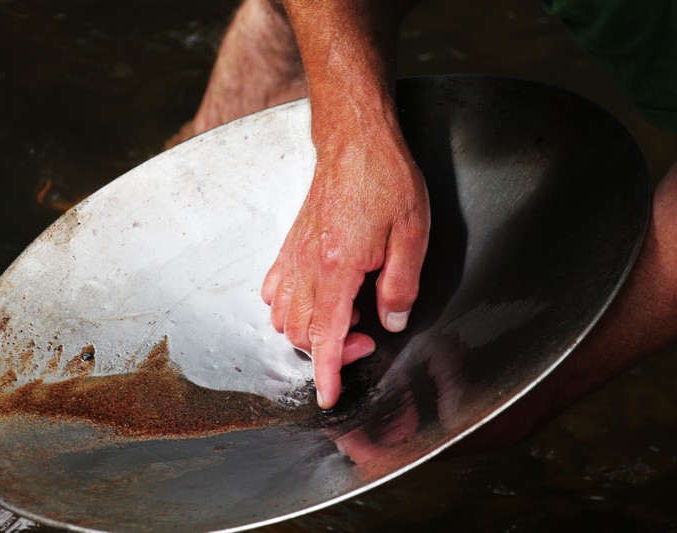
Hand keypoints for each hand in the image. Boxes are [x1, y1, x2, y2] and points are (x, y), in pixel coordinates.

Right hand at [261, 125, 429, 408]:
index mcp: (337, 266)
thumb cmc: (384, 179)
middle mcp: (306, 265)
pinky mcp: (289, 246)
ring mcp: (293, 256)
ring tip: (346, 315)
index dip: (327, 372)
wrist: (354, 142)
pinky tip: (314, 300)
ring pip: (283, 316)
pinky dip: (288, 309)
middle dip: (330, 350)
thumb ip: (401, 285)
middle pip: (301, 332)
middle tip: (366, 336)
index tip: (328, 397)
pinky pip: (273, 291)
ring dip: (310, 331)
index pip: (325, 334)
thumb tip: (390, 320)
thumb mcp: (411, 233)